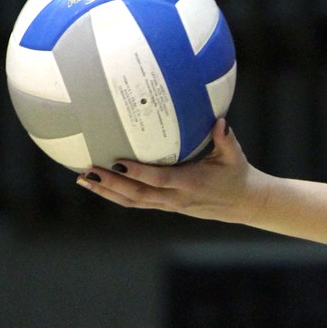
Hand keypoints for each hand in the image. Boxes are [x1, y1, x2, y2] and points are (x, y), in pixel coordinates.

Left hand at [77, 118, 264, 223]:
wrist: (243, 204)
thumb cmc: (237, 175)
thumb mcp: (234, 156)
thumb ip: (225, 138)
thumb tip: (220, 120)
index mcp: (191, 184)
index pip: (159, 180)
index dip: (139, 173)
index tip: (118, 163)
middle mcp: (176, 198)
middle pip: (138, 195)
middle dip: (111, 184)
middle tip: (88, 171)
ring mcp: (170, 205)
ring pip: (133, 202)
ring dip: (107, 192)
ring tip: (83, 179)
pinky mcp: (166, 207)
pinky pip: (137, 203)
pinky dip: (117, 195)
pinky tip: (100, 186)